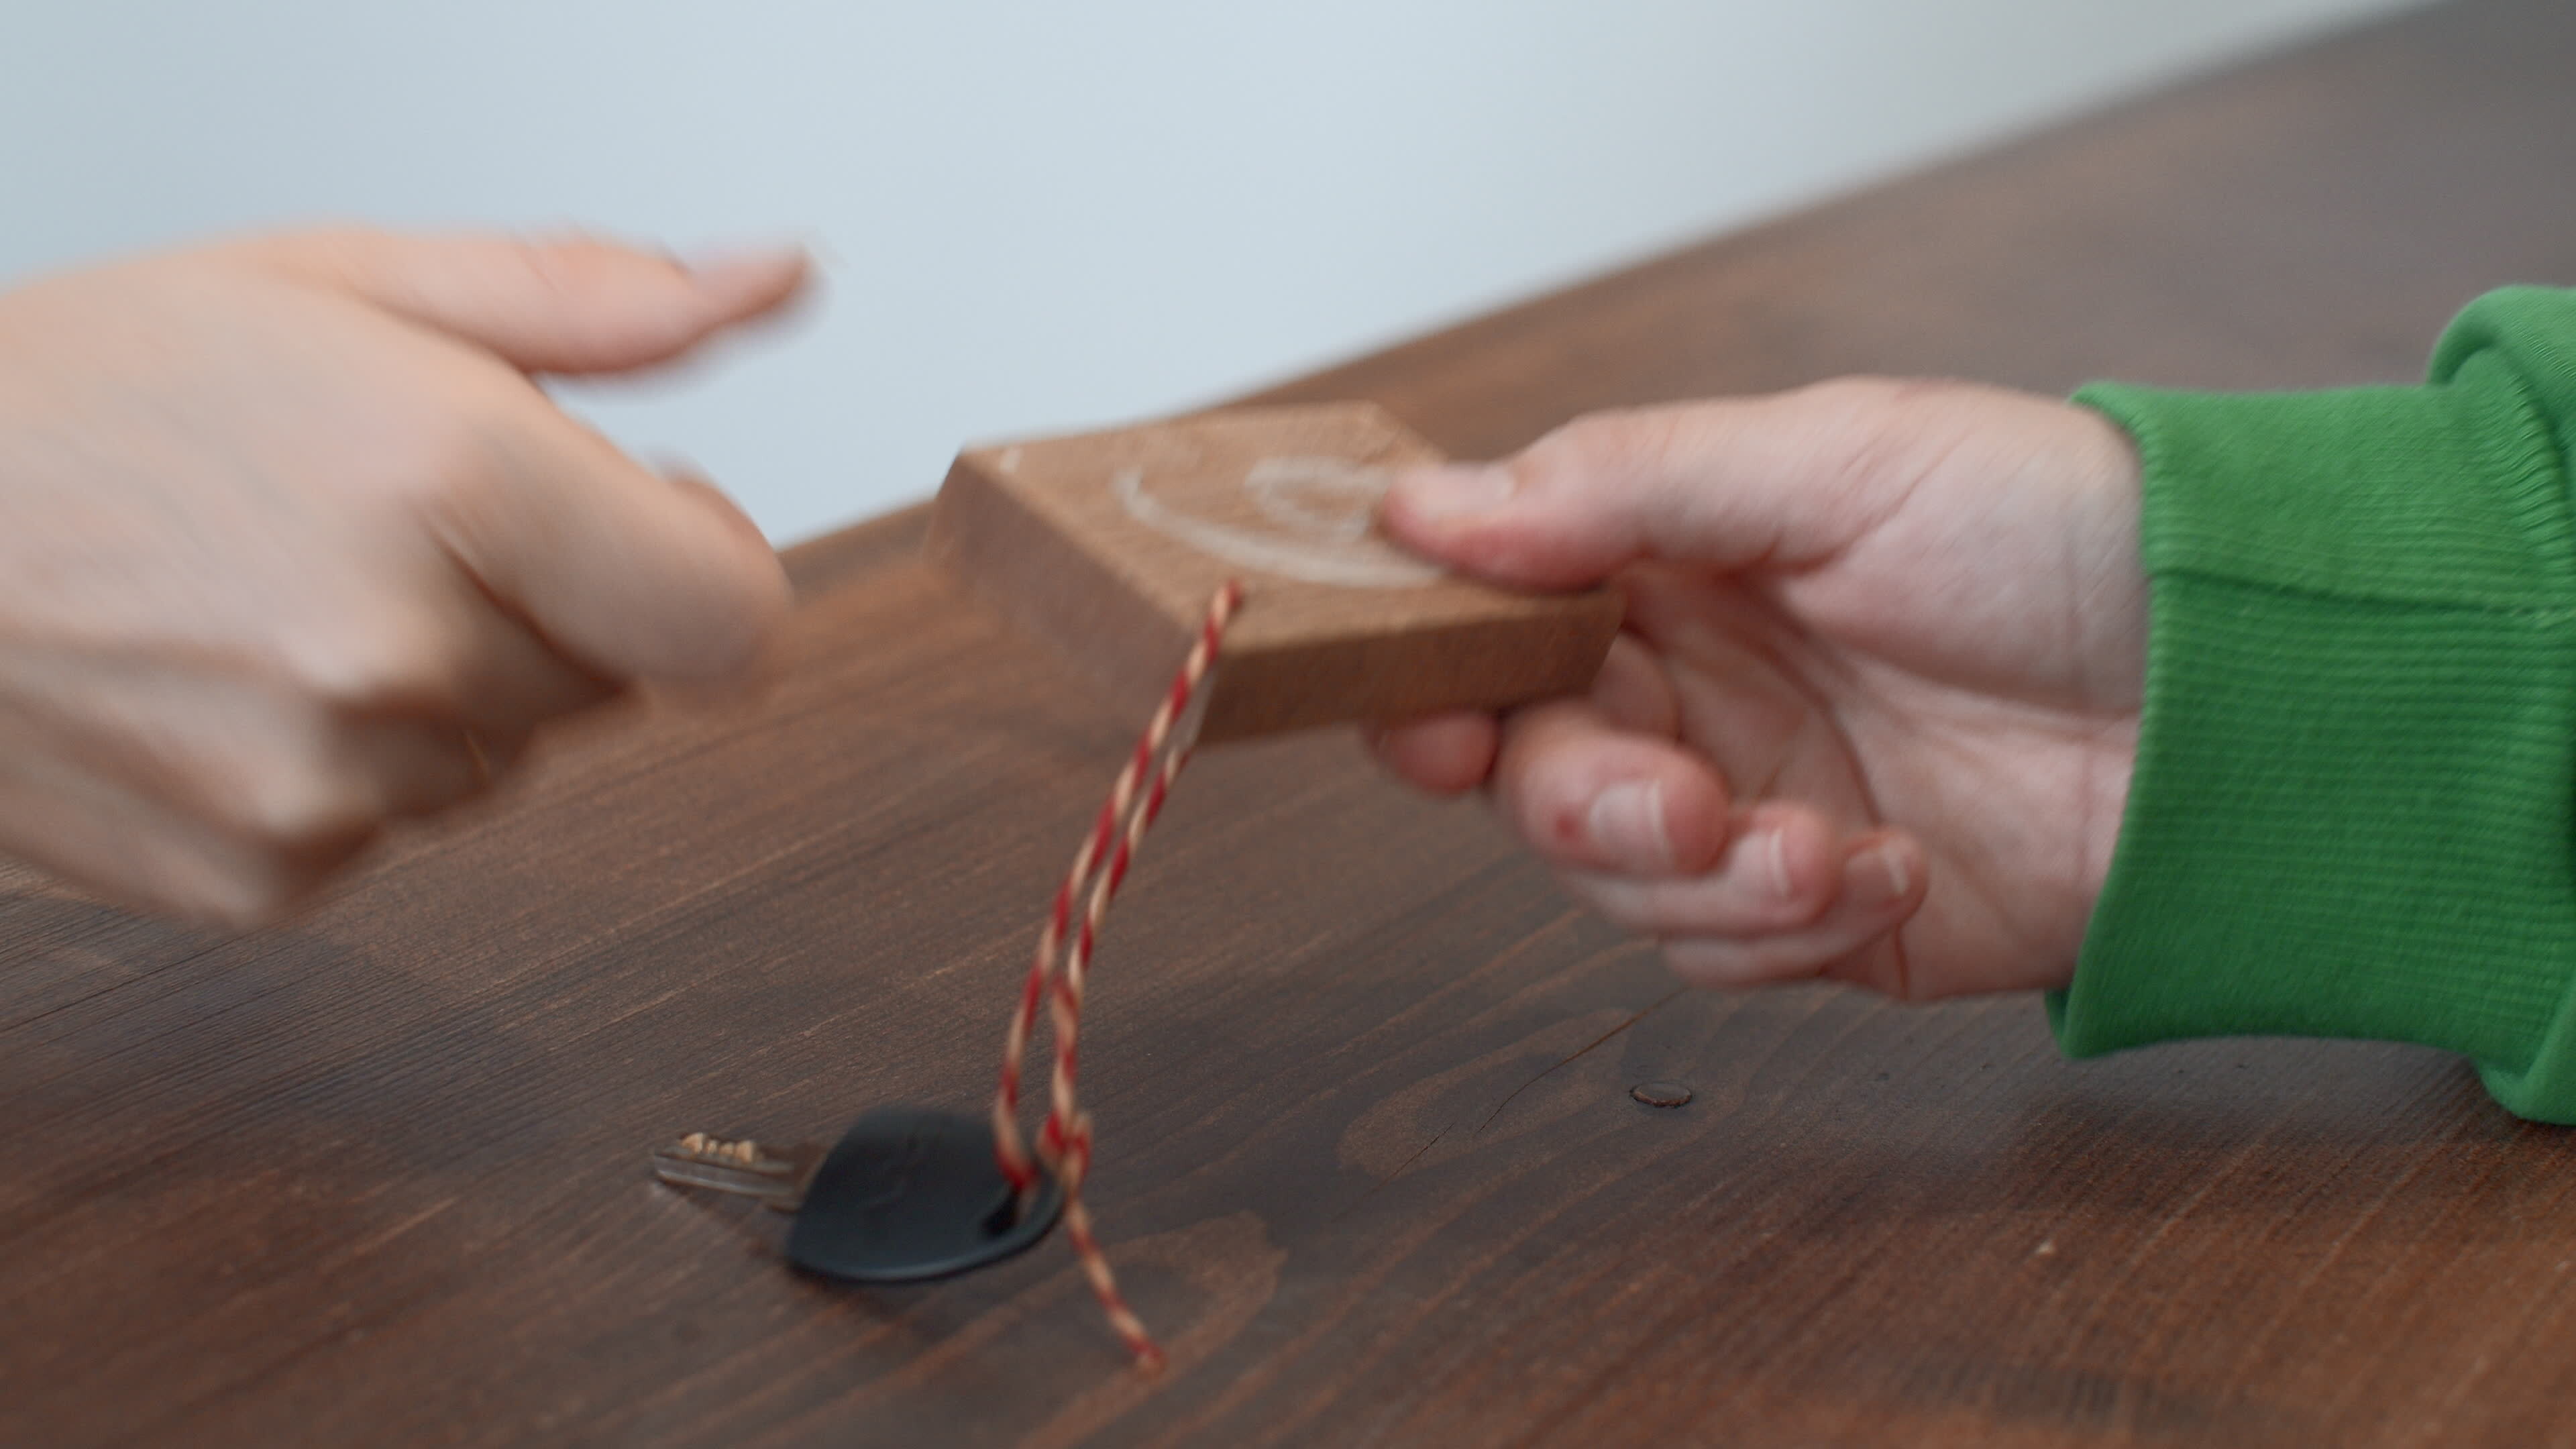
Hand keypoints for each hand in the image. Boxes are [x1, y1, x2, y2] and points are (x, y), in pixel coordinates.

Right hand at [0, 227, 806, 923]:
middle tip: (385, 517)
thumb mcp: (341, 283)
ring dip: (448, 683)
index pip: (734, 613)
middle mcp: (403, 653)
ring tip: (279, 590)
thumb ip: (591, 301)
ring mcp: (335, 788)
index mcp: (451, 480)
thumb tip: (776, 279)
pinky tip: (231, 677)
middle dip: (547, 596)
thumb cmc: (71, 399)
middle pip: (619, 675)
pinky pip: (402, 827)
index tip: (643, 516)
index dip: (702, 560)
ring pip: (512, 754)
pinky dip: (351, 764)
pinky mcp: (273, 879)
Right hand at [1372, 379, 2144, 998]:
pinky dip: (1797, 927)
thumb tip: (1424, 508)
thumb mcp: (1834, 461)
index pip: (1493, 636)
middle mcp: (1692, 694)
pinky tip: (1895, 867)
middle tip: (1683, 799)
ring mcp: (1754, 810)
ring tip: (1824, 845)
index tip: (1431, 715)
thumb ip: (1622, 487)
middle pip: (1534, 782)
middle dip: (1588, 807)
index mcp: (1668, 572)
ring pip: (1619, 891)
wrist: (2244, 683)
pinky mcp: (1824, 920)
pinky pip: (1729, 958)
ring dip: (1705, 882)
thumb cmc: (2055, 527)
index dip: (1436, 681)